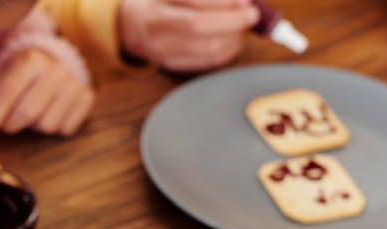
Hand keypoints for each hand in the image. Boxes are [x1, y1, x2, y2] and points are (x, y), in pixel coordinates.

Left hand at [0, 48, 95, 144]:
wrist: (51, 61)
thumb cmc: (17, 76)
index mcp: (29, 59)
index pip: (6, 94)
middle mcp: (54, 68)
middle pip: (26, 115)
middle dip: (11, 124)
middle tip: (9, 119)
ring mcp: (73, 82)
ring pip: (46, 126)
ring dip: (34, 125)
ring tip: (34, 108)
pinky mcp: (87, 97)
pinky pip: (65, 129)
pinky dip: (55, 126)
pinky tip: (51, 110)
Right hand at [118, 0, 258, 71]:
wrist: (134, 24)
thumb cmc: (164, 1)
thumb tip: (243, 1)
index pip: (193, 0)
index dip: (224, 1)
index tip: (245, 1)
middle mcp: (155, 24)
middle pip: (197, 26)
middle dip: (232, 21)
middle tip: (251, 15)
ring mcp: (160, 48)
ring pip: (206, 48)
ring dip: (233, 37)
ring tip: (242, 26)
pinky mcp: (170, 64)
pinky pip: (206, 61)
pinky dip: (227, 51)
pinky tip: (233, 40)